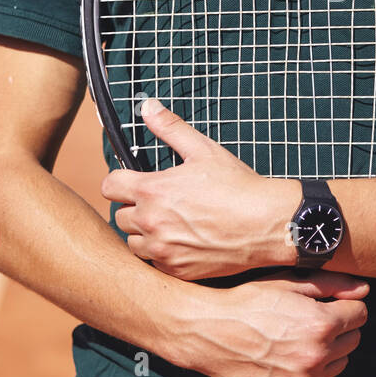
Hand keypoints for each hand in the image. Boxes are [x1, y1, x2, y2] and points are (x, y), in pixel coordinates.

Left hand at [102, 98, 298, 279]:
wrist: (266, 223)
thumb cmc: (237, 186)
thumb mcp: (204, 150)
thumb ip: (170, 128)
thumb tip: (148, 107)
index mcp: (152, 191)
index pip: (109, 186)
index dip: (120, 181)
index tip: (134, 182)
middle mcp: (151, 223)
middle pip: (119, 216)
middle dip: (134, 207)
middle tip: (159, 203)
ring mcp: (163, 250)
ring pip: (133, 243)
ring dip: (144, 234)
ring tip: (167, 224)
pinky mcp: (177, 269)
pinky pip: (154, 263)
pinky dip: (161, 254)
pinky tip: (181, 242)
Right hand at [169, 270, 370, 376]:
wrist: (210, 332)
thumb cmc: (248, 302)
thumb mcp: (289, 283)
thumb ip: (331, 285)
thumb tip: (364, 290)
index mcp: (321, 325)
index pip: (360, 314)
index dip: (346, 305)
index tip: (331, 303)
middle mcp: (317, 356)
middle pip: (354, 339)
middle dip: (340, 326)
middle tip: (314, 317)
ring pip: (340, 363)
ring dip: (330, 350)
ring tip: (302, 336)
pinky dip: (317, 373)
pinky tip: (296, 357)